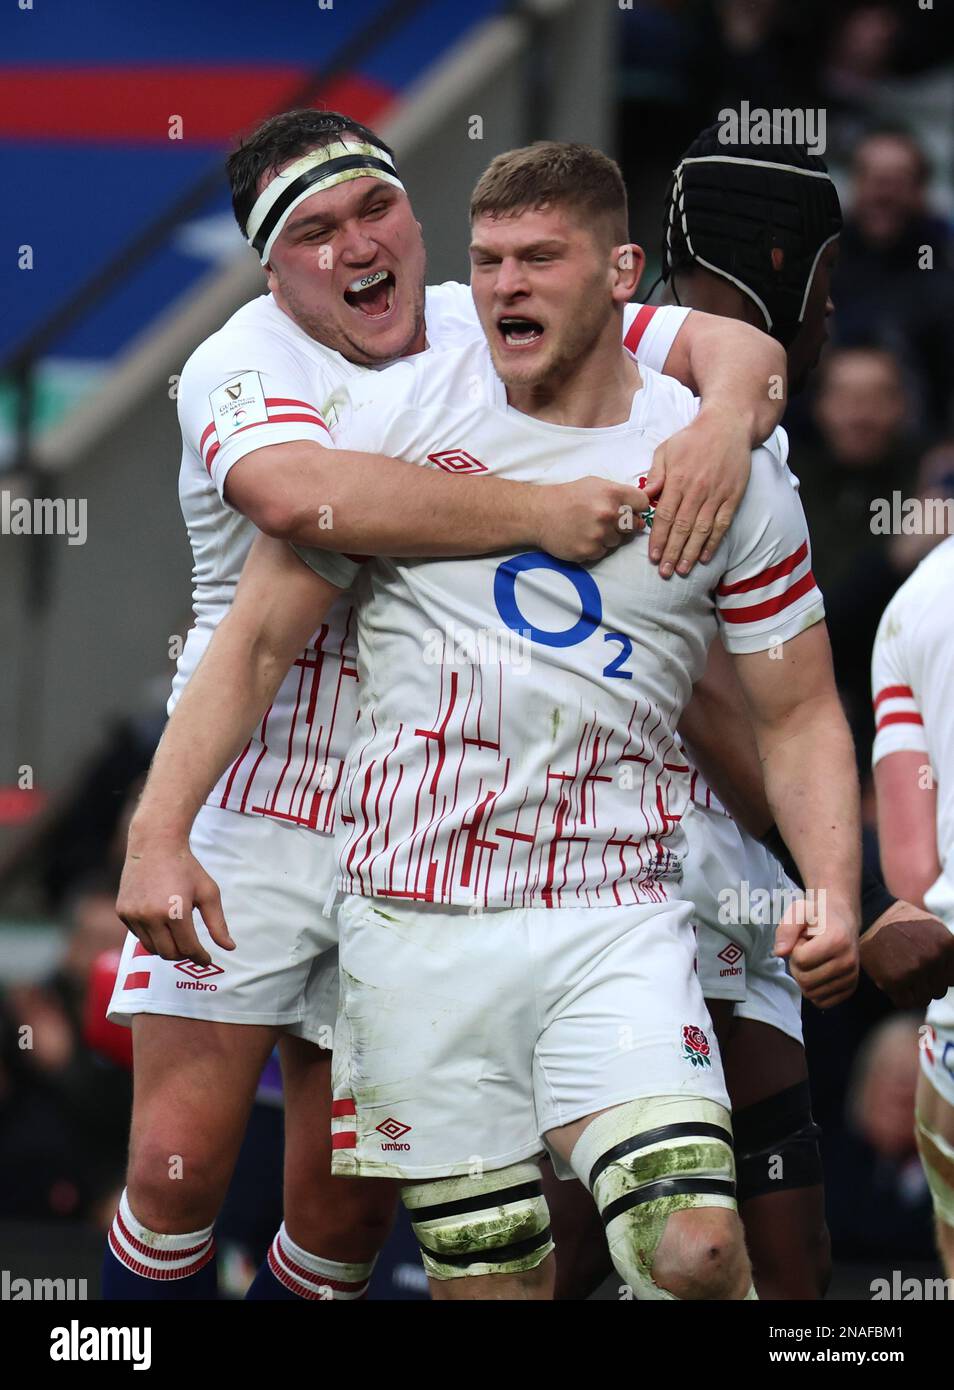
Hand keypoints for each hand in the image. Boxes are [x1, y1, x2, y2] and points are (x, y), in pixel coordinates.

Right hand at [117, 835, 234, 967]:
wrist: (155, 845)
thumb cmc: (186, 868)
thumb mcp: (208, 893)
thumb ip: (218, 923)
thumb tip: (230, 948)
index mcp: (175, 912)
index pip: (188, 948)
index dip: (200, 957)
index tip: (207, 959)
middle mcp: (150, 916)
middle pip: (168, 953)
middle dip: (183, 955)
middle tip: (193, 949)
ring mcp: (133, 915)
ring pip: (151, 947)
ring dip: (166, 948)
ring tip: (178, 938)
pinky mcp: (122, 912)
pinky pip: (138, 935)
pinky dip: (151, 935)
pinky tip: (161, 923)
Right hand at [535, 477, 647, 563]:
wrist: (539, 514)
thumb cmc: (568, 497)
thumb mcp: (595, 484)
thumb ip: (619, 493)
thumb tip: (641, 506)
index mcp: (612, 493)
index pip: (643, 503)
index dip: (638, 508)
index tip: (631, 510)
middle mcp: (608, 514)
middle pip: (633, 525)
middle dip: (623, 524)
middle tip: (605, 520)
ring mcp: (599, 534)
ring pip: (618, 541)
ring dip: (608, 537)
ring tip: (589, 528)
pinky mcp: (589, 551)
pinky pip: (602, 552)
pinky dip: (594, 547)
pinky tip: (582, 537)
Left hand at [643, 406, 751, 577]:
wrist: (728, 426)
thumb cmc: (693, 438)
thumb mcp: (667, 449)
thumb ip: (656, 474)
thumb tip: (645, 496)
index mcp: (678, 480)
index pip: (665, 516)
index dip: (659, 538)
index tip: (652, 556)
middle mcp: (697, 490)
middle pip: (682, 528)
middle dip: (672, 552)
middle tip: (664, 572)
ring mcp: (716, 495)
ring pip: (702, 530)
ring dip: (691, 553)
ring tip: (682, 570)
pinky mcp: (732, 497)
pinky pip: (722, 524)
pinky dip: (713, 542)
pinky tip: (705, 557)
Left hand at [774, 894, 858, 1008]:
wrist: (843, 919)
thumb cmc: (818, 915)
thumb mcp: (799, 911)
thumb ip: (786, 928)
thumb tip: (779, 952)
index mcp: (837, 940)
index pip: (801, 960)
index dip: (796, 950)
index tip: (803, 940)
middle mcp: (848, 962)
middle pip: (805, 980)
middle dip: (797, 966)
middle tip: (806, 952)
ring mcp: (851, 977)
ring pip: (812, 994)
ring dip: (806, 978)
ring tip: (813, 960)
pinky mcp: (850, 989)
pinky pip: (823, 1002)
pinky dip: (814, 991)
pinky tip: (818, 973)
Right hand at [860, 899, 953, 1008]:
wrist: (872, 917)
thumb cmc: (905, 925)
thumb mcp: (936, 929)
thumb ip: (950, 951)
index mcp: (947, 944)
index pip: (953, 980)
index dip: (938, 976)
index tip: (926, 968)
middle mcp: (933, 957)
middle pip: (939, 991)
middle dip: (926, 984)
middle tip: (909, 968)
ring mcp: (914, 969)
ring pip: (923, 1000)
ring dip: (912, 992)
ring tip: (901, 973)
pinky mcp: (894, 980)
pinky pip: (905, 1003)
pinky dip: (899, 997)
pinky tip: (892, 981)